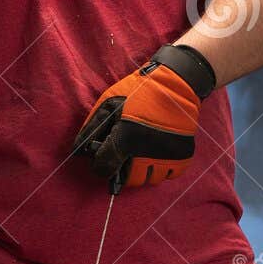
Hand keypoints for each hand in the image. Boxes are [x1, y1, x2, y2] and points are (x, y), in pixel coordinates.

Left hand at [73, 43, 216, 188]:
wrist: (176, 83)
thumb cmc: (139, 90)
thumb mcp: (109, 103)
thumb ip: (93, 127)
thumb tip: (78, 149)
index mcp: (126, 139)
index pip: (105, 169)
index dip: (99, 166)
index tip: (102, 160)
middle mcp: (147, 153)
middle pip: (128, 180)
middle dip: (122, 171)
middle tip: (124, 156)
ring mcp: (167, 156)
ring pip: (149, 179)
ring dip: (143, 171)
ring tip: (142, 154)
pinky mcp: (183, 155)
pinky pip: (169, 175)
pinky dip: (163, 169)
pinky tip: (158, 155)